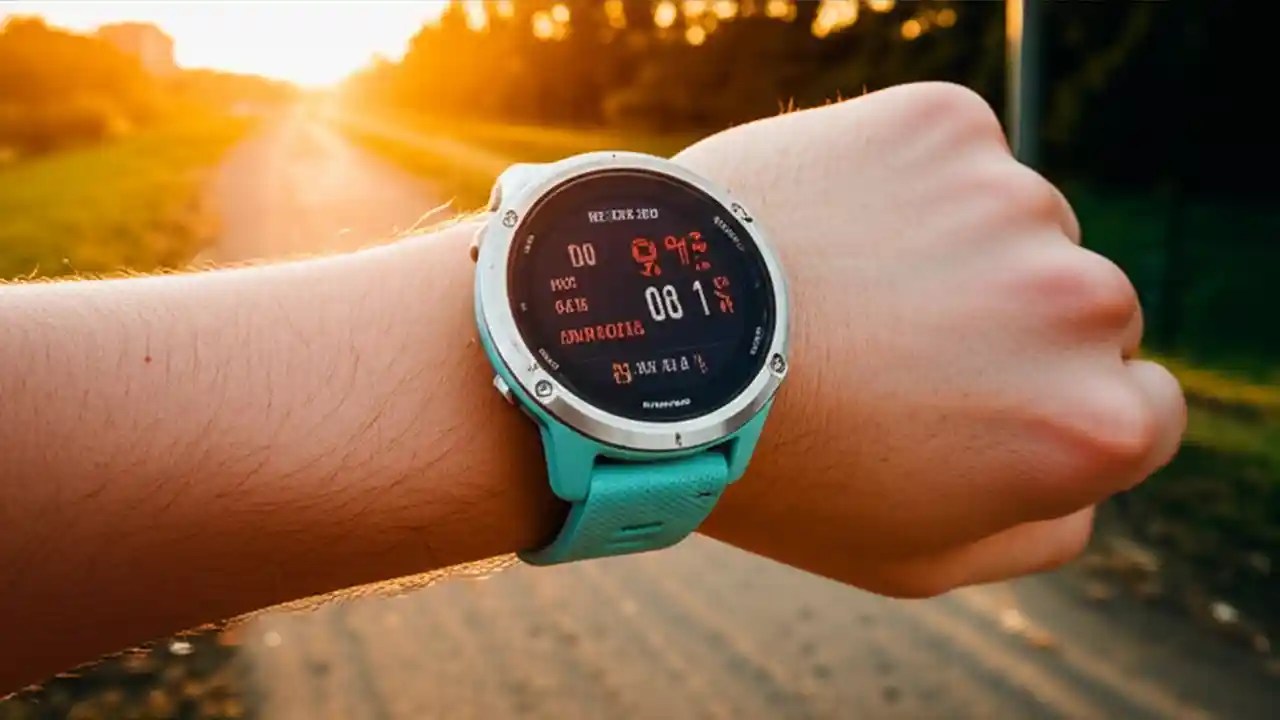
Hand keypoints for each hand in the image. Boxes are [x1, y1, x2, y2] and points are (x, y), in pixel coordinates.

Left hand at [678, 83, 1185, 595]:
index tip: (993, 405)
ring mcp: (1013, 202)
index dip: (1066, 411)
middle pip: (1087, 313)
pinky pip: (954, 159)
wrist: (655, 346)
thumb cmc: (781, 469)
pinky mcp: (944, 124)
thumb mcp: (917, 558)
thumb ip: (1042, 528)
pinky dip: (907, 185)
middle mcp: (1080, 303)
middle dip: (1013, 334)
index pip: (1146, 410)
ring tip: (846, 292)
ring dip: (959, 253)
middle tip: (896, 353)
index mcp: (1089, 425)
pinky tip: (832, 229)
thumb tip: (1091, 472)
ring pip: (1019, 229)